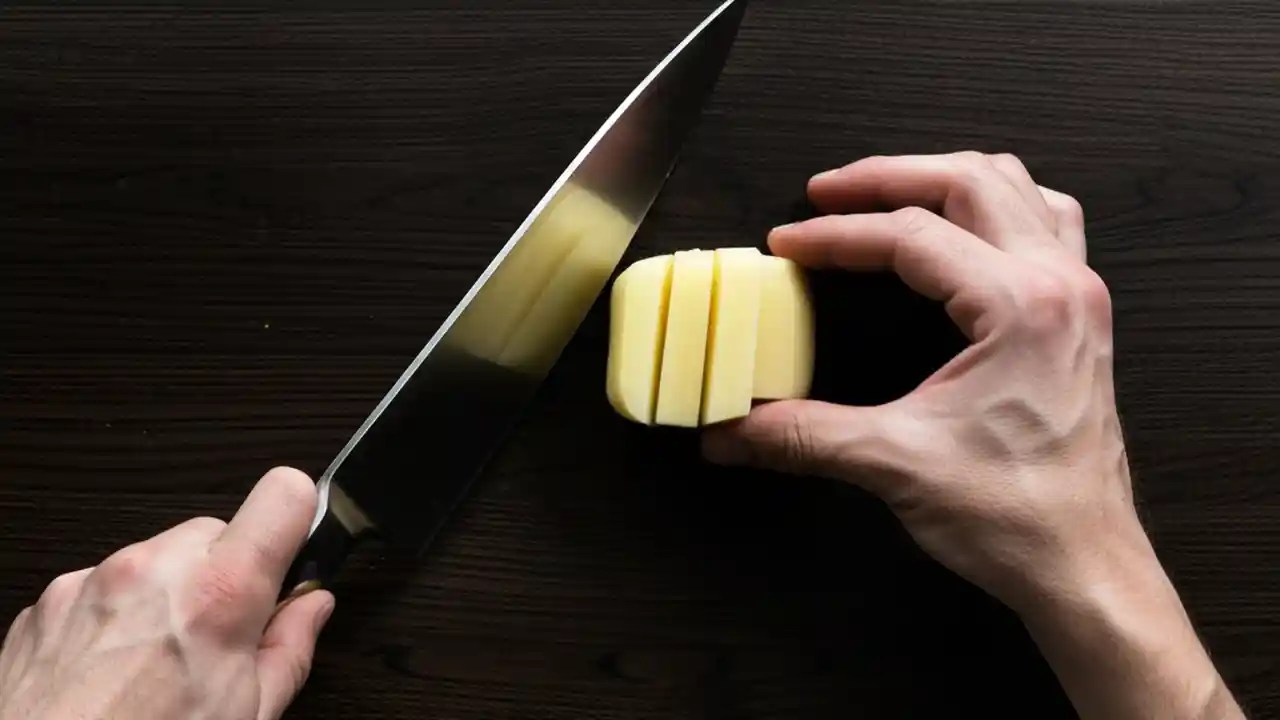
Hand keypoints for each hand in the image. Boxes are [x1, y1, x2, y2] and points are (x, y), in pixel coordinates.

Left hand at [0, 467, 331, 719]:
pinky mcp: (51, 599)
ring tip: (161, 662)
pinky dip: (118, 615)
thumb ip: (289, 648)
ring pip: (157, 558)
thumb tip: (312, 608)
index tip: (294, 547)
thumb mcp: (250, 714)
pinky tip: (117, 668)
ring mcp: (94, 580)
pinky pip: (104, 584)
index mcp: (218, 593)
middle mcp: (152, 569)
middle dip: (226, 572)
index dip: (298, 517)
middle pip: (215, 530)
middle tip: (223, 634)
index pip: (284, 495)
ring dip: (170, 593)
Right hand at [702, 152, 1242, 717]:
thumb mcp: (894, 464)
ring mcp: (1078, 297)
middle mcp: (1059, 285)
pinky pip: (1046, 223)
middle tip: (826, 193)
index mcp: (1019, 306)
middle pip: (970, 182)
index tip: (788, 244)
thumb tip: (730, 427)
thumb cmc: (1017, 518)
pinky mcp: (1080, 319)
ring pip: (1016, 189)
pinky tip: (964, 227)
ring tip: (886, 192)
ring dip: (945, 179)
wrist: (1085, 568)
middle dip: (888, 177)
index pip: (911, 236)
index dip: (836, 235)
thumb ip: (802, 435)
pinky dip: (995, 207)